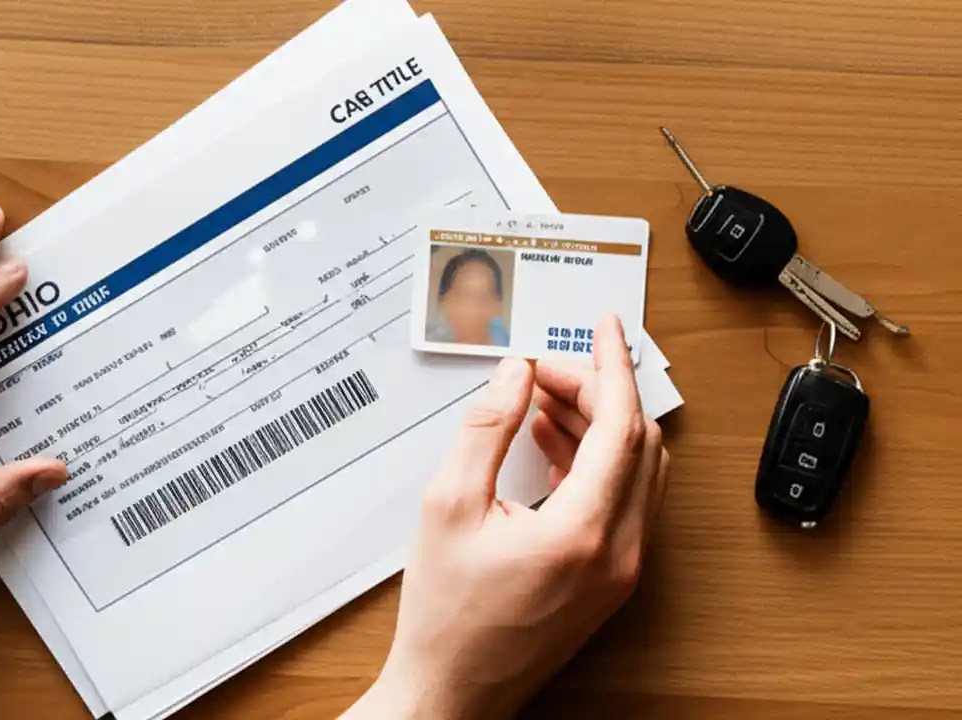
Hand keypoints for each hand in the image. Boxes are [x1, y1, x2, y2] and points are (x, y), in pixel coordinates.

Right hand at [346, 315, 667, 718]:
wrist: (453, 690)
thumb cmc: (446, 617)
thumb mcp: (447, 505)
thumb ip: (484, 429)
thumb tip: (514, 375)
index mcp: (582, 532)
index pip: (621, 424)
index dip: (613, 365)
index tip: (607, 328)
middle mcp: (617, 552)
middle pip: (637, 442)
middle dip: (599, 392)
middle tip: (549, 370)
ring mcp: (619, 570)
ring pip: (637, 471)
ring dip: (600, 426)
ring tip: (544, 401)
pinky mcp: (610, 581)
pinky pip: (623, 503)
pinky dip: (596, 463)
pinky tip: (552, 444)